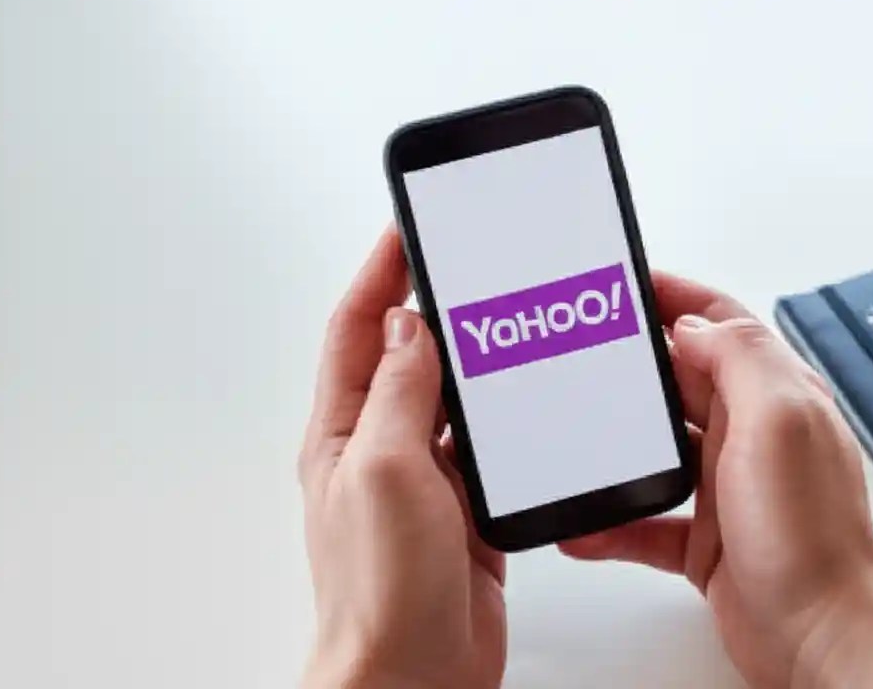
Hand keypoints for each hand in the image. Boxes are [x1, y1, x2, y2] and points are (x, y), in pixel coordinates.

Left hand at [299, 228, 504, 688]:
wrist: (415, 673)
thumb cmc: (379, 591)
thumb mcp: (384, 469)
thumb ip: (400, 393)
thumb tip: (411, 327)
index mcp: (344, 432)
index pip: (359, 330)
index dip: (380, 273)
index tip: (406, 228)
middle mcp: (381, 449)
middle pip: (408, 356)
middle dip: (434, 305)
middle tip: (467, 263)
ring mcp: (425, 479)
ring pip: (453, 398)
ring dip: (475, 360)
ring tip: (505, 320)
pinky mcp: (468, 509)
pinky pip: (488, 446)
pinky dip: (507, 418)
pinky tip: (527, 401)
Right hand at [561, 273, 872, 688]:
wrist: (820, 635)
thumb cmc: (813, 538)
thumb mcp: (779, 421)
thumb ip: (739, 359)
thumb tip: (694, 326)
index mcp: (776, 393)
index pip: (722, 323)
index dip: (675, 297)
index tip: (626, 284)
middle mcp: (753, 434)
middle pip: (682, 379)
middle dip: (633, 364)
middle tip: (583, 351)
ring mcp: (728, 487)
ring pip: (659, 447)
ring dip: (618, 444)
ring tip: (577, 434)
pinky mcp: (706, 538)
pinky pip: (646, 519)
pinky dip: (613, 520)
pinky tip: (586, 524)